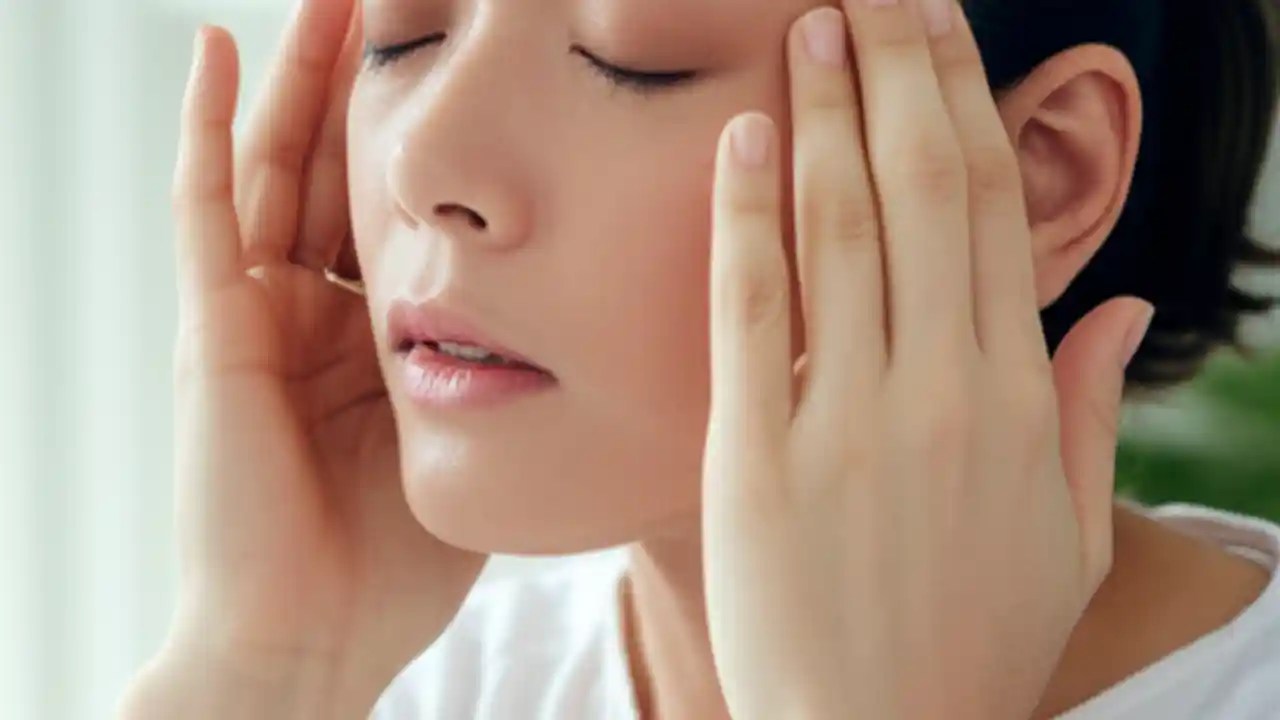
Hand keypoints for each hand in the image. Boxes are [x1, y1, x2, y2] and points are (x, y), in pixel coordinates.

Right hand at [164, 0, 485, 685]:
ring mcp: (254, 314)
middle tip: (389, 2)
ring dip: (299, 76)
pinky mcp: (212, 329)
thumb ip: (501, 388)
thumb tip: (588, 344)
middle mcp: (308, 314)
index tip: (465, 75)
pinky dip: (207, 129)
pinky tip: (223, 52)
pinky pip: (203, 211)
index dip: (418, 144)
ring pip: (272, 167)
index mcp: (368, 338)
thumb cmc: (393, 566)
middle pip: (333, 171)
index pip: (393, 214)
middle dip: (360, 85)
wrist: (315, 640)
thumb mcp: (465, 448)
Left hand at [700, 4, 1153, 719]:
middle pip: (918, 191)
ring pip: (840, 230)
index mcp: (1014, 398)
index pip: (990, 212)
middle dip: (896, 73)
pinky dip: (748, 217)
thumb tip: (1115, 306)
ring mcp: (845, 420)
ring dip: (823, 113)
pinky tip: (747, 138)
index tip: (940, 29)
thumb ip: (1093, 413)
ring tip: (810, 25)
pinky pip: (752, 313)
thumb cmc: (975, 639)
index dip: (962, 103)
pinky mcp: (758, 458)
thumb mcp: (1069, 534)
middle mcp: (937, 390)